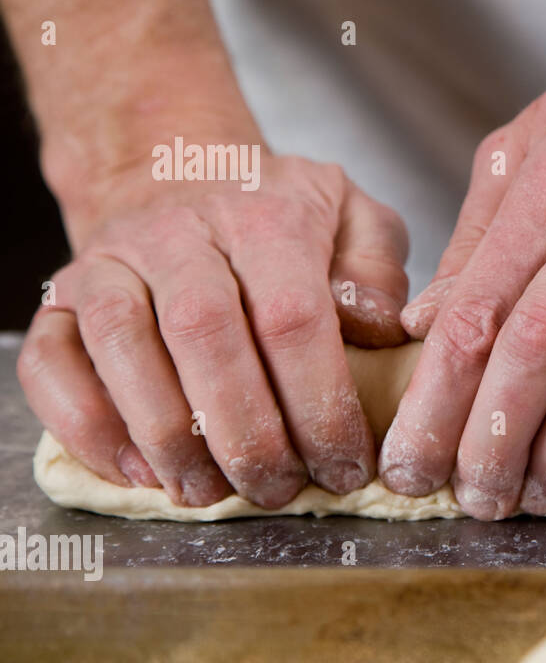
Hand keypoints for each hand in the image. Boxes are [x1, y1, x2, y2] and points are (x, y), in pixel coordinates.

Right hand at [19, 155, 408, 507]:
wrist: (175, 171)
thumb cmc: (277, 214)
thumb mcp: (353, 217)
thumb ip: (378, 268)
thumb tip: (379, 329)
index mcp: (265, 218)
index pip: (291, 316)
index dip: (320, 403)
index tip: (345, 465)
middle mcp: (179, 235)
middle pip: (203, 334)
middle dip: (244, 432)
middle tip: (276, 489)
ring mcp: (109, 264)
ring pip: (120, 346)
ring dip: (167, 435)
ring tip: (209, 492)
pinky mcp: (59, 297)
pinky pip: (50, 362)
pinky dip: (86, 427)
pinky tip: (138, 471)